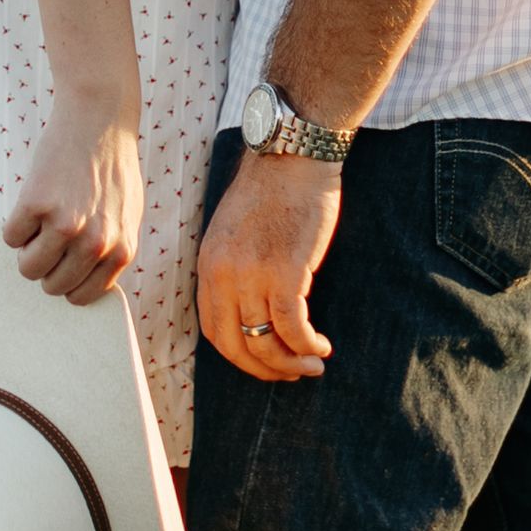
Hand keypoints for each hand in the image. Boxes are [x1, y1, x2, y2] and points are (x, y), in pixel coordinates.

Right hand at [4, 101, 143, 305]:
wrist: (99, 119)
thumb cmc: (112, 168)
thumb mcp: (126, 216)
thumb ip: (111, 252)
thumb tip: (83, 287)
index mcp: (120, 251)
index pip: (80, 297)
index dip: (66, 278)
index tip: (64, 258)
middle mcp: (95, 244)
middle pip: (51, 285)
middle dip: (46, 264)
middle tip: (50, 234)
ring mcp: (65, 225)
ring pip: (28, 268)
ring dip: (27, 249)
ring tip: (40, 220)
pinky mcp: (37, 204)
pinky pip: (11, 237)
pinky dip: (15, 224)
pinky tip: (33, 199)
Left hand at [198, 150, 341, 379]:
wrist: (293, 156)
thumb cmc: (272, 190)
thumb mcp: (235, 232)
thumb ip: (236, 269)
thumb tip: (254, 310)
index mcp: (209, 264)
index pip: (213, 330)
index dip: (239, 355)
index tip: (263, 361)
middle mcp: (223, 274)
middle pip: (234, 346)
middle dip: (263, 370)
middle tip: (290, 374)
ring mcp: (252, 274)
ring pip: (264, 343)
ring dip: (290, 363)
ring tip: (312, 365)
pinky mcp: (286, 272)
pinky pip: (292, 328)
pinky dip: (307, 345)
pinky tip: (321, 347)